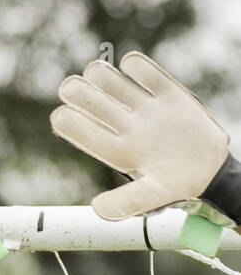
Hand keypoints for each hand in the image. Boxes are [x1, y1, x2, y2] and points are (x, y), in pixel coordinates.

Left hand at [51, 52, 240, 224]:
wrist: (212, 168)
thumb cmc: (178, 184)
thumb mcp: (154, 196)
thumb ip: (127, 202)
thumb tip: (98, 209)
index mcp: (115, 148)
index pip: (77, 129)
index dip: (66, 120)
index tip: (62, 116)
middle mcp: (123, 124)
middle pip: (86, 98)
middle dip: (75, 91)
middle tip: (74, 89)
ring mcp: (143, 107)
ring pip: (106, 78)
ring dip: (98, 73)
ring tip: (100, 75)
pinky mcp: (165, 92)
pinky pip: (142, 69)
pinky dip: (134, 64)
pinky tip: (134, 70)